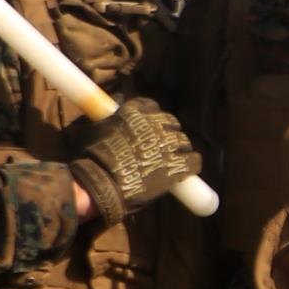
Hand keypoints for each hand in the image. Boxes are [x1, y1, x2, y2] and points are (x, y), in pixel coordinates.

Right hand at [73, 95, 200, 225]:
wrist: (102, 181)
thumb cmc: (94, 157)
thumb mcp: (100, 128)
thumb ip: (114, 119)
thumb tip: (116, 110)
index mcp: (135, 112)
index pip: (151, 107)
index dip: (151, 118)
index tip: (148, 127)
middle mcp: (155, 124)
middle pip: (170, 123)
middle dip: (166, 133)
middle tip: (160, 146)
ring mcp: (168, 143)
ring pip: (183, 141)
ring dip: (178, 149)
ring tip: (171, 160)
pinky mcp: (178, 164)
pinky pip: (194, 160)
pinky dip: (191, 164)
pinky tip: (186, 170)